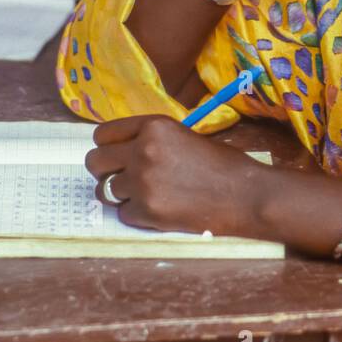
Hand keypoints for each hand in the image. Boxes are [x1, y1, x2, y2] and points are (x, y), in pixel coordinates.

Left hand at [85, 114, 262, 234]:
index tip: (117, 155)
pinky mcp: (146, 211)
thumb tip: (121, 151)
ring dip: (121, 195)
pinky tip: (160, 210)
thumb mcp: (184, 136)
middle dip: (106, 171)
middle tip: (126, 177)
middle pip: (94, 161)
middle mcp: (143, 150)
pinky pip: (122, 213)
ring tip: (147, 195)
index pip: (103, 134)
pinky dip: (137, 214)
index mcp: (154, 126)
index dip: (108, 146)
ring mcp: (142, 182)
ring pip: (104, 190)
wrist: (246, 195)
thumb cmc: (222, 164)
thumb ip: (152, 140)